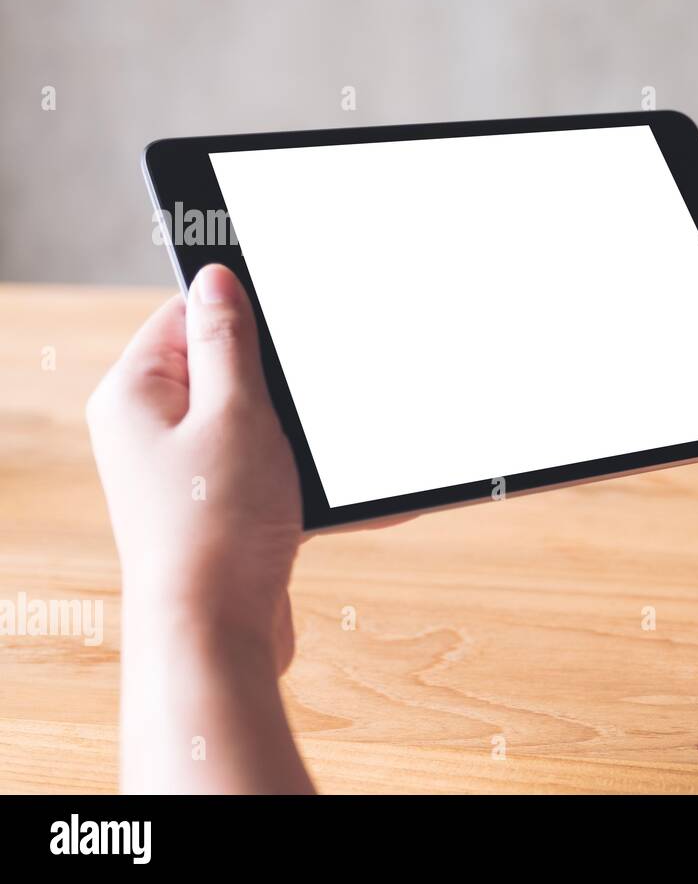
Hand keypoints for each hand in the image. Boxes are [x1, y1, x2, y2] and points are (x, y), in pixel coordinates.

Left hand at [88, 263, 310, 791]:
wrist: (216, 635)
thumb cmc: (216, 526)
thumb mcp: (236, 413)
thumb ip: (229, 342)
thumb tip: (216, 278)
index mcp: (136, 395)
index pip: (185, 317)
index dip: (241, 313)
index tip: (292, 318)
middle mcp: (149, 432)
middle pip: (225, 372)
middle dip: (281, 384)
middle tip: (314, 397)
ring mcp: (181, 474)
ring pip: (253, 425)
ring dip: (299, 438)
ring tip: (321, 458)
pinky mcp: (215, 510)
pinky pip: (265, 474)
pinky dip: (301, 481)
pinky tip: (344, 497)